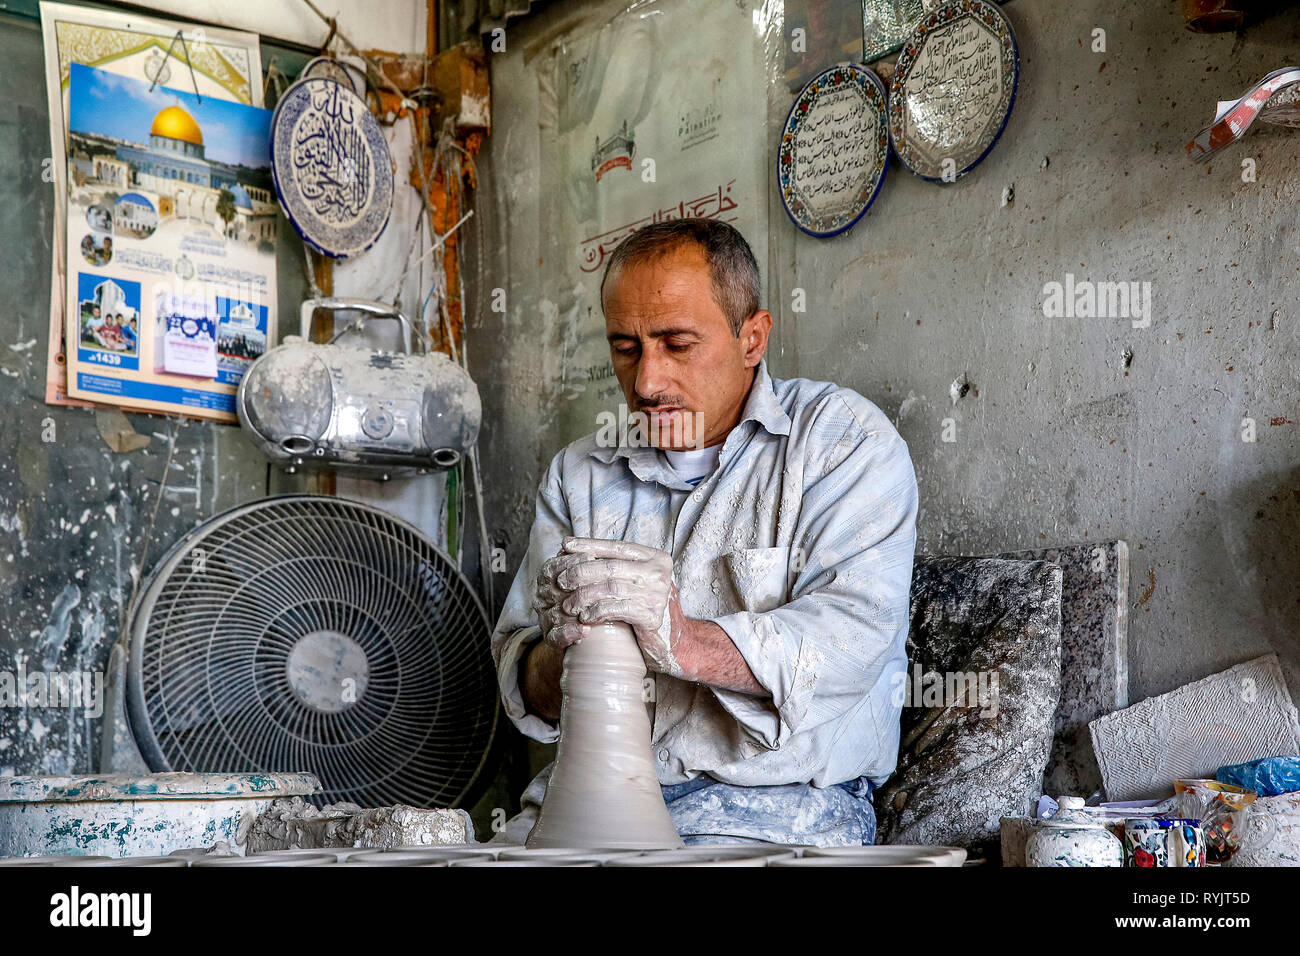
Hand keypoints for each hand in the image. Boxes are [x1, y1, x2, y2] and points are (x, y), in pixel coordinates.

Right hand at [531, 547, 599, 648]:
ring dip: (575, 611)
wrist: (589, 632)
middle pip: (554, 590)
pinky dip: (569, 633)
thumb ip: (585, 560)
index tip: (591, 557)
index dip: (570, 562)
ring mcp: (546, 619)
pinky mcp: (552, 639)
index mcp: (547, 579)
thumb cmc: (590, 596)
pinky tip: (585, 630)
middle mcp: (543, 598)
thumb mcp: (587, 575)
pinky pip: (555, 636)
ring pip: (555, 613)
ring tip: (597, 608)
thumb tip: (582, 544)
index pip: (552, 568)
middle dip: (577, 586)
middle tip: (599, 582)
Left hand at [554, 537, 690, 678]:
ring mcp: (658, 594)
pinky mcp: (652, 616)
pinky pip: (617, 609)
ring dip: (584, 595)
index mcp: (656, 557)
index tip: (565, 545)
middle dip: (581, 572)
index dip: (589, 544)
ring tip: (569, 604)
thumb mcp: (637, 582)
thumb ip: (617, 567)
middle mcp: (659, 572)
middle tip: (561, 581)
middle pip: (611, 566)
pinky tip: (585, 617)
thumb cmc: (648, 609)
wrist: (676, 643)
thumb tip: (577, 552)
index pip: (617, 546)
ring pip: (610, 587)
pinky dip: (597, 612)